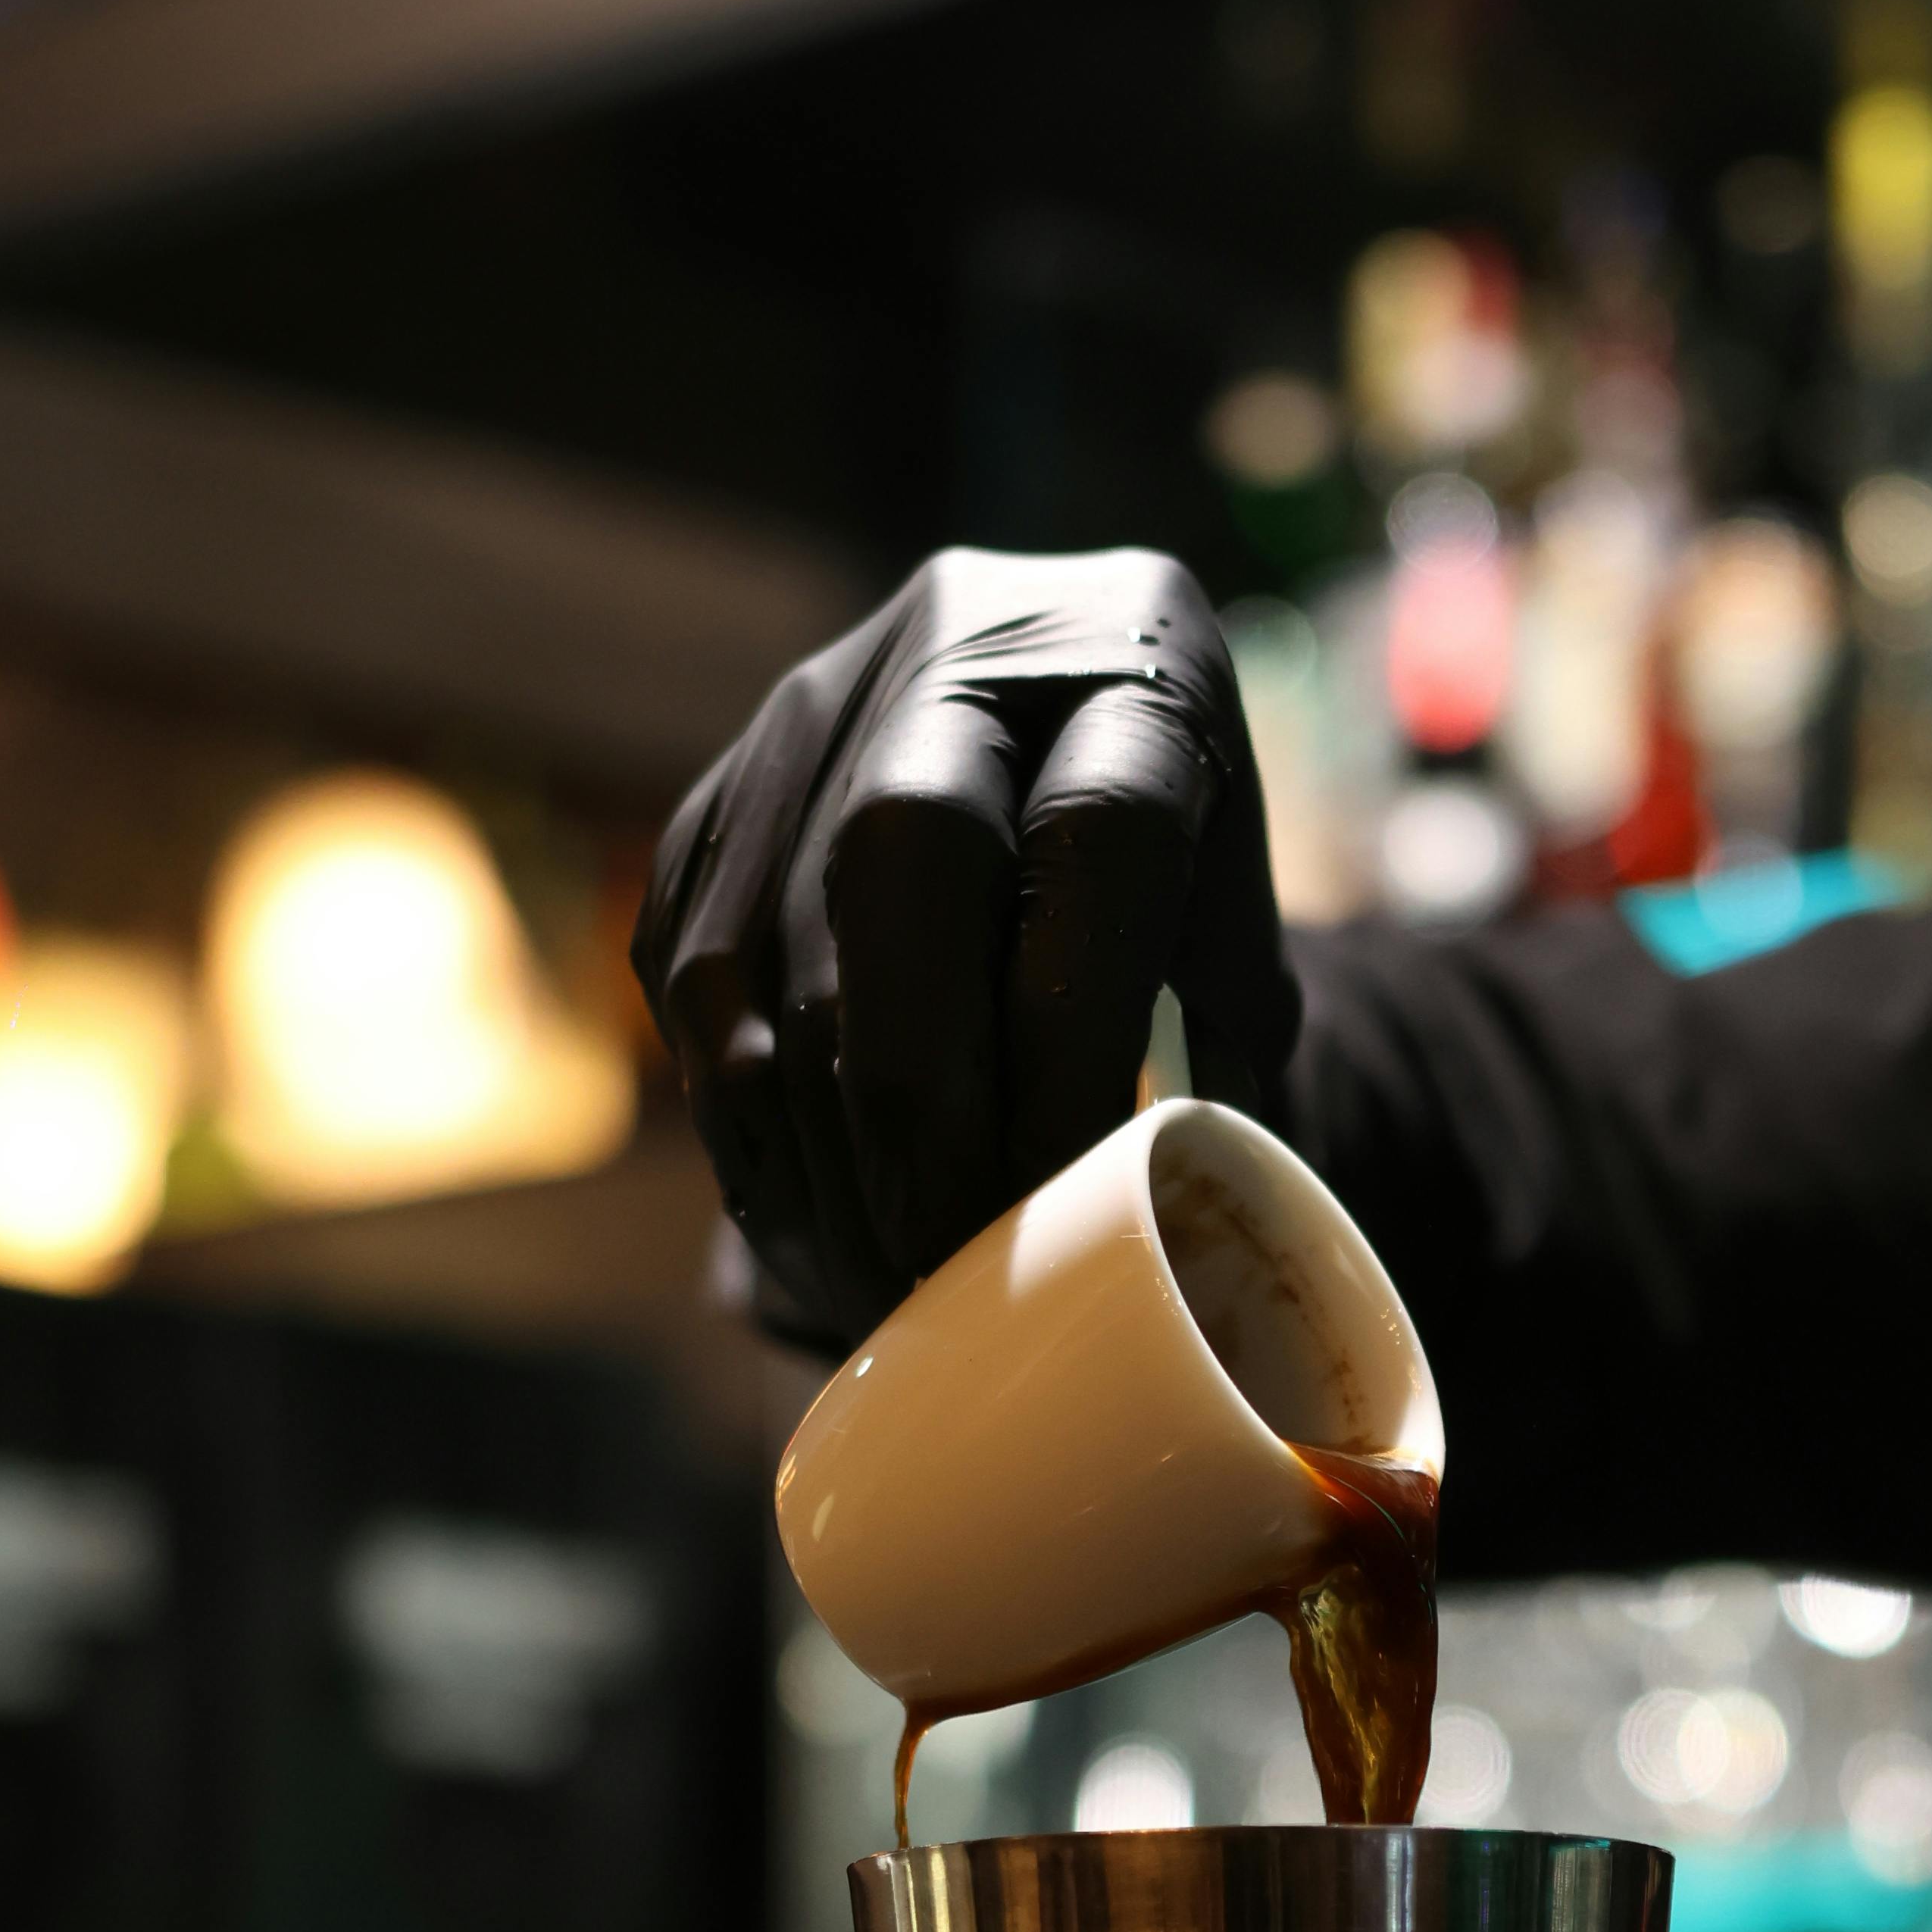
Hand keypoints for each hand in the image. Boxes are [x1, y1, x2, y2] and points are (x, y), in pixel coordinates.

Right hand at [631, 546, 1297, 1343]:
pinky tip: (809, 1220)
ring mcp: (807, 715)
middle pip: (897, 870)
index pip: (1099, 838)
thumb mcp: (1238, 934)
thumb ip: (1223, 1050)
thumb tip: (1144, 1224)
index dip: (1074, 1043)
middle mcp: (955, 649)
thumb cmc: (1174, 874)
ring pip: (773, 946)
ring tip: (878, 1282)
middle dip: (916, 1107)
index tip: (1072, 1206)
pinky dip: (748, 1128)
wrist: (1054, 729)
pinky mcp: (714, 802)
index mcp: (1134, 655)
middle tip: (943, 1262)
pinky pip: (693, 984)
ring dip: (816, 1149)